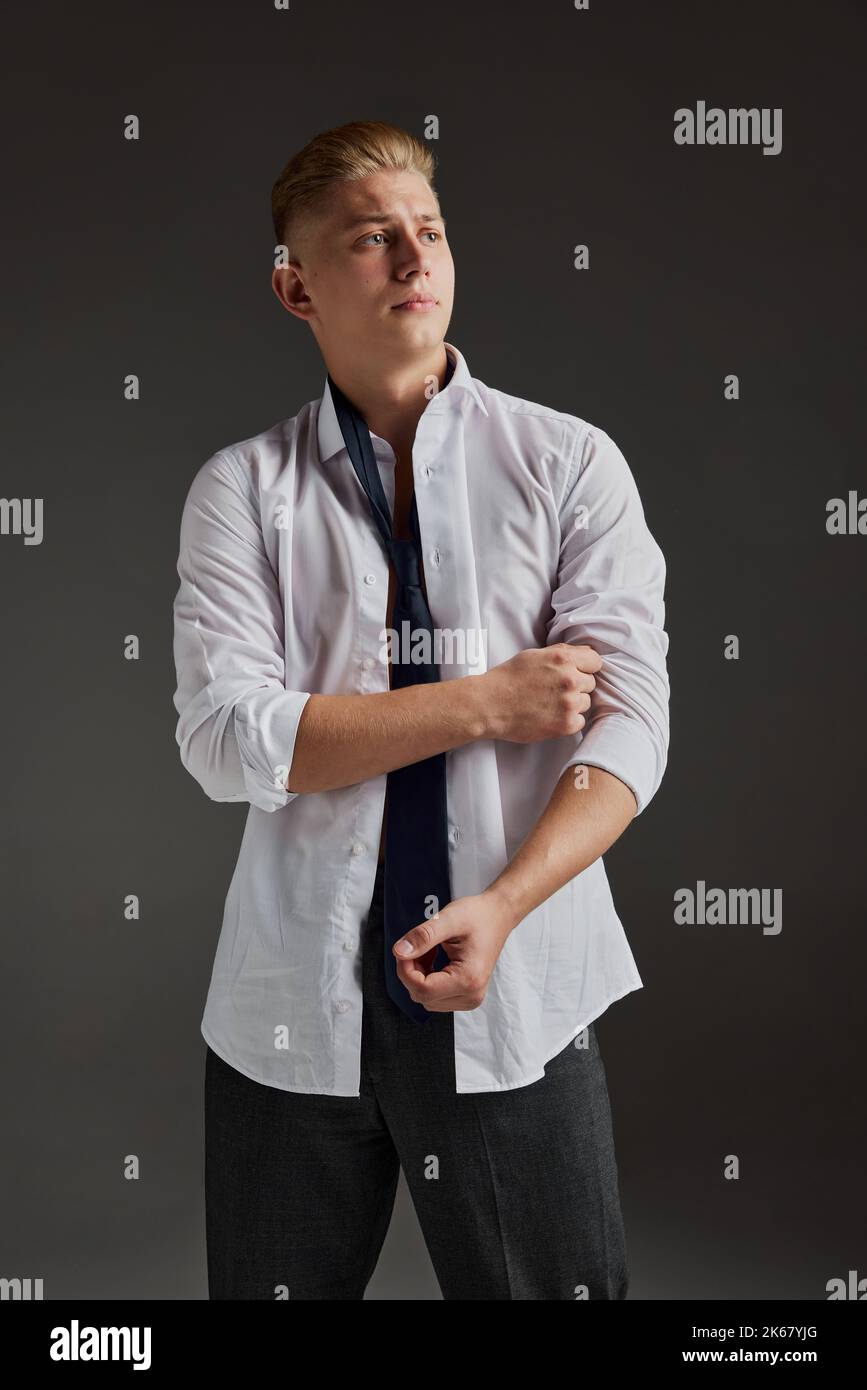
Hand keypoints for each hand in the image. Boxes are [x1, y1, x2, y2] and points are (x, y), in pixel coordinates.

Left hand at [391, 888, 520, 1011]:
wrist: (498, 915)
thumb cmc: (479, 915)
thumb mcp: (449, 919)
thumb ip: (423, 937)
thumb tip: (399, 952)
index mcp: (469, 979)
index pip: (422, 990)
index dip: (405, 970)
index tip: (405, 949)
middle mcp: (471, 995)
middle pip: (422, 996)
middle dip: (412, 971)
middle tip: (418, 945)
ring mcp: (470, 997)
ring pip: (426, 997)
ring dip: (419, 974)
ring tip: (430, 949)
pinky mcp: (466, 994)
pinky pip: (435, 995)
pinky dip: (427, 976)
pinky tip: (434, 957)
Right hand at [481, 642, 602, 742]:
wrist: (489, 705)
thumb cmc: (508, 678)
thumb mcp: (534, 655)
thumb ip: (562, 652)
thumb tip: (585, 654)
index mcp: (563, 659)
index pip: (595, 661)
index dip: (585, 667)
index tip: (575, 673)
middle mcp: (570, 679)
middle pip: (590, 683)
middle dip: (576, 686)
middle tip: (554, 690)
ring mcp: (569, 703)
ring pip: (585, 703)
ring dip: (572, 704)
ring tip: (549, 703)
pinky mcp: (566, 724)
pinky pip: (580, 721)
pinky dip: (568, 721)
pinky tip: (550, 716)